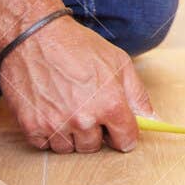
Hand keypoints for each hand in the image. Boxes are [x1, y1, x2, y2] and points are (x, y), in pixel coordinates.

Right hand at [0, 15, 153, 152]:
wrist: (35, 35)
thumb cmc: (78, 45)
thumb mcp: (118, 62)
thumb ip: (137, 95)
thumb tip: (152, 119)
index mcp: (110, 104)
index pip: (126, 141)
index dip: (123, 134)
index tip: (117, 128)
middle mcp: (83, 119)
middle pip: (95, 147)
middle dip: (94, 131)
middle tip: (86, 106)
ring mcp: (56, 124)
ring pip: (69, 149)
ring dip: (70, 134)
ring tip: (66, 106)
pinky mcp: (31, 126)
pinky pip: (45, 145)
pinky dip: (48, 133)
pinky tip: (49, 110)